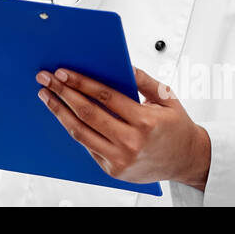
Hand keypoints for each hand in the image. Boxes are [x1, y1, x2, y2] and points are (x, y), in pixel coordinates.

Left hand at [36, 66, 210, 190]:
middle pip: (88, 114)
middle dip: (63, 93)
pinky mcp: (114, 170)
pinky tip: (63, 115)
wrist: (188, 161)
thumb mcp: (167, 98)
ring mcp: (121, 159)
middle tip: (46, 79)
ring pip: (81, 133)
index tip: (62, 72)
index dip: (81, 83)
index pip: (105, 97)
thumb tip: (120, 63)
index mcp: (145, 121)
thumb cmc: (177, 127)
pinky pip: (88, 146)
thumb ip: (143, 80)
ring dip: (60, 112)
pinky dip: (73, 129)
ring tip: (47, 96)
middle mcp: (131, 142)